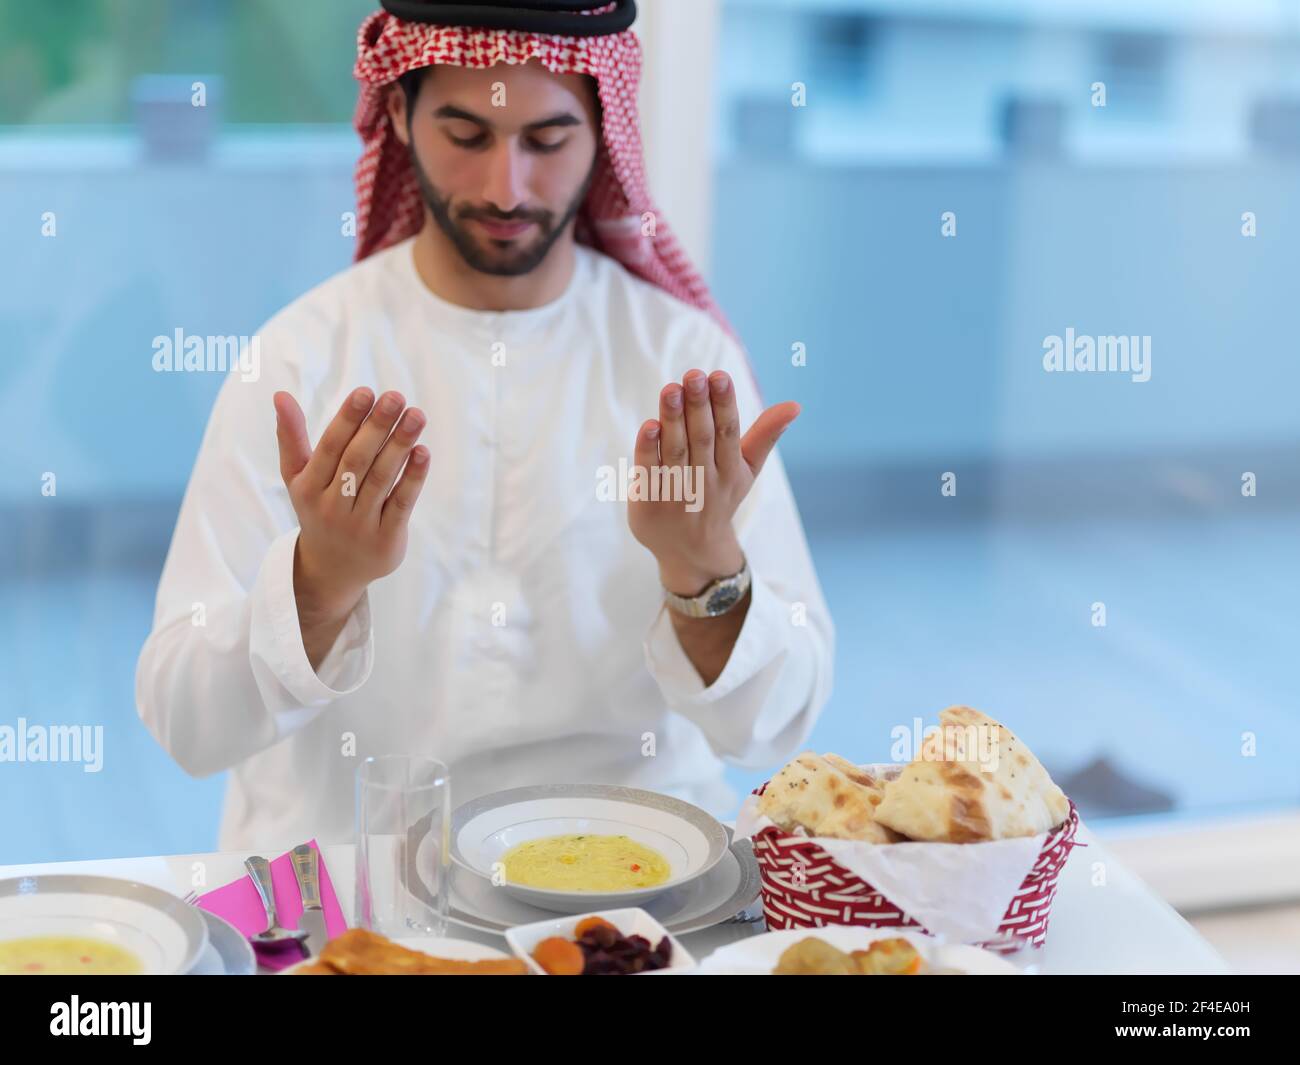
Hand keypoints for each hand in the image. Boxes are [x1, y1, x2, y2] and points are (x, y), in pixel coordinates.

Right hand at [275, 387, 429, 626]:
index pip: (330, 448)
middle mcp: (332, 507)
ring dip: (400, 445)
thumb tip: (280, 395)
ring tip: (416, 415)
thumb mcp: (297, 478)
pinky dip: (413, 477)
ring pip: (381, 479)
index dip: (348, 420)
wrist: (332, 570)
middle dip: (377, 427)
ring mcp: (360, 525)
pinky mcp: (386, 539)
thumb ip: (291, 437)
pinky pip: (401, 503)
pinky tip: (423, 452)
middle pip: (357, 461)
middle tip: (396, 397)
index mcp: (309, 488)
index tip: (366, 392)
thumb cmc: (318, 509)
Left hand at [627, 368, 798, 595]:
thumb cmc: (718, 497)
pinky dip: (648, 450)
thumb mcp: (745, 470)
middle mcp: (706, 482)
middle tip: (694, 374)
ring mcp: (677, 495)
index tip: (720, 375)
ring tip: (671, 389)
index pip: (728, 433)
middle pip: (702, 439)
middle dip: (699, 406)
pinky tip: (649, 425)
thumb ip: (765, 435)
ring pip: (676, 452)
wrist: (691, 552)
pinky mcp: (650, 505)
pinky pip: (649, 473)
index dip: (724, 404)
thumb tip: (795, 405)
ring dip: (673, 420)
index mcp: (730, 471)